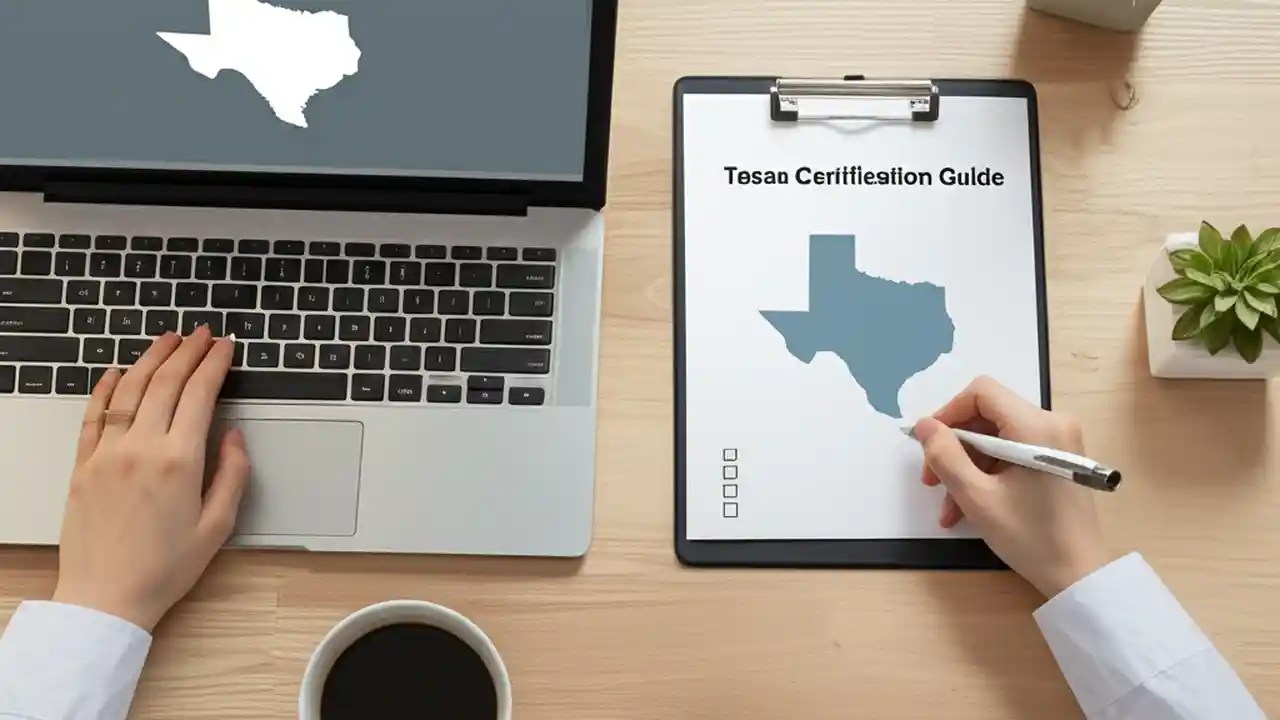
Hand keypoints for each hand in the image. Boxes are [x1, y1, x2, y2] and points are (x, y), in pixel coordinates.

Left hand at [52, 328, 249, 630]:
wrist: (105, 597)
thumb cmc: (164, 569)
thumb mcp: (217, 526)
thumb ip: (233, 476)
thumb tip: (234, 436)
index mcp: (180, 461)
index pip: (200, 394)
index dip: (215, 363)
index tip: (225, 346)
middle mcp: (142, 448)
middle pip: (166, 382)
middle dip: (188, 351)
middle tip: (202, 333)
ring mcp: (107, 454)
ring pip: (129, 389)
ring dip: (150, 359)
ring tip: (167, 340)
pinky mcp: (82, 466)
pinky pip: (93, 415)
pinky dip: (105, 388)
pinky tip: (117, 371)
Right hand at [914, 376, 1111, 597]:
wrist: (1080, 574)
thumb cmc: (1030, 537)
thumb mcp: (977, 498)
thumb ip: (945, 456)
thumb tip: (924, 425)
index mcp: (1036, 427)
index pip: (982, 392)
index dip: (949, 412)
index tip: (930, 444)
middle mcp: (1053, 423)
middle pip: (988, 416)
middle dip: (954, 447)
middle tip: (932, 481)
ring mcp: (1059, 441)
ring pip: (997, 438)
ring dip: (967, 467)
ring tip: (949, 506)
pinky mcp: (1059, 459)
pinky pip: (1013, 453)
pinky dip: (988, 473)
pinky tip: (970, 507)